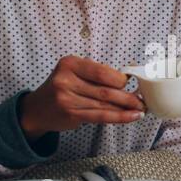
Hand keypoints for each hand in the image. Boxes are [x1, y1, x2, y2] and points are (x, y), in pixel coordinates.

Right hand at [19, 56, 144, 138]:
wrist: (37, 109)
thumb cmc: (61, 88)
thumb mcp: (74, 72)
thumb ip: (97, 72)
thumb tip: (130, 72)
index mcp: (69, 64)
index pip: (102, 71)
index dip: (121, 79)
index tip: (133, 83)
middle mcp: (66, 80)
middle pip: (106, 90)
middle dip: (128, 96)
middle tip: (143, 99)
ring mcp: (67, 99)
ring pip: (105, 105)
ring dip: (126, 108)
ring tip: (141, 109)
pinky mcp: (71, 115)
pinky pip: (101, 116)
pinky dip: (119, 117)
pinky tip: (132, 116)